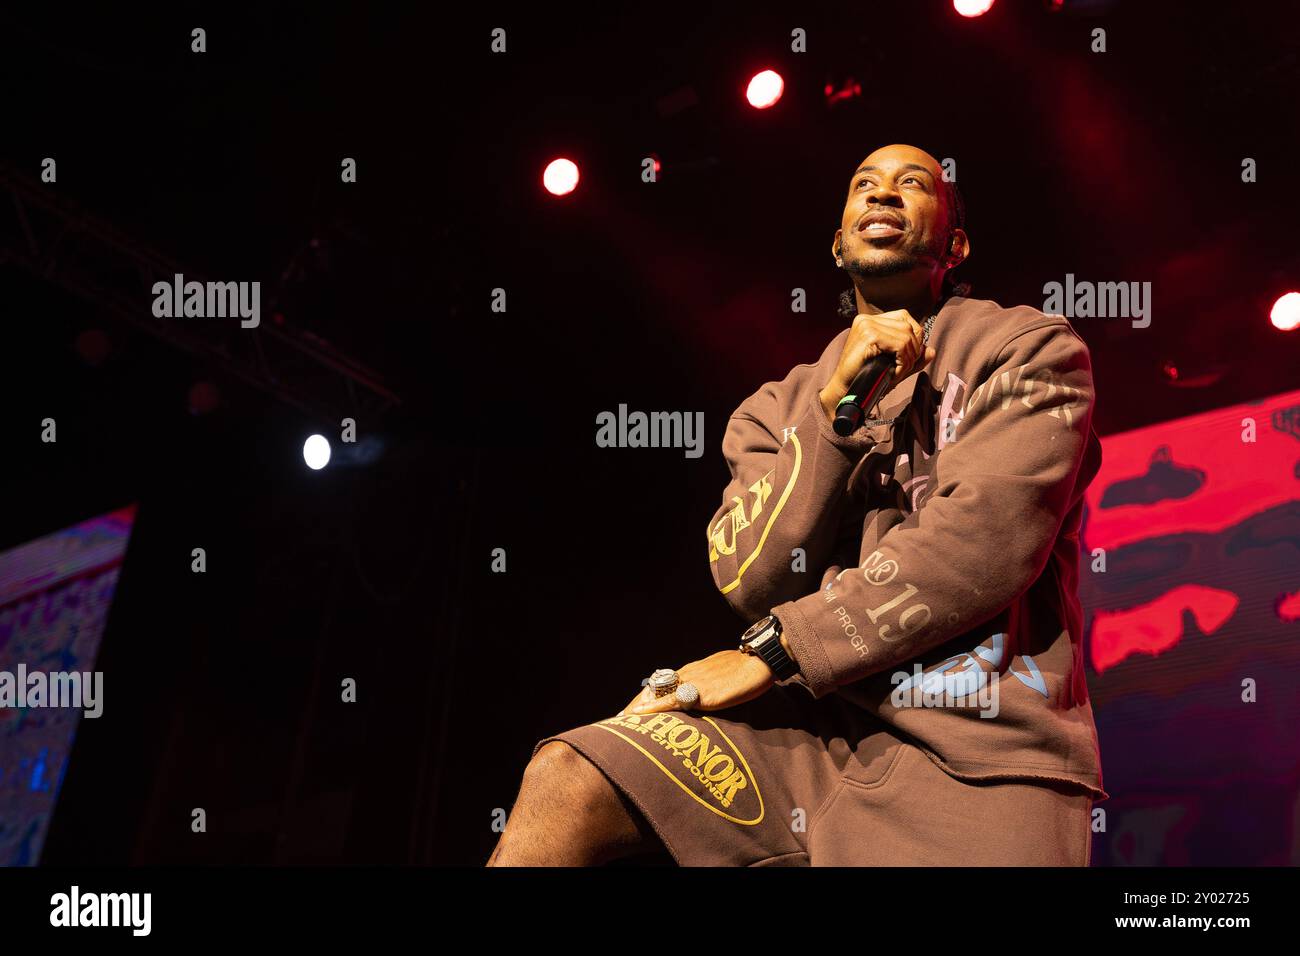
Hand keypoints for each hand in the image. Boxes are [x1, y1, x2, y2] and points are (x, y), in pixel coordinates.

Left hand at [619, 650, 775, 715]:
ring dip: (638, 707)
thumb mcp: (722, 674)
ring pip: (657, 694)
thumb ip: (710, 683)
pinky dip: (652, 708)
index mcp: (692, 670)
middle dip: (637, 703)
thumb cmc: (745, 668)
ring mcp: (692, 683)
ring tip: (622, 720)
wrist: (759, 662)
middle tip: (620, 718)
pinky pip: (671, 701)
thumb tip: (706, 694)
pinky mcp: (700, 694)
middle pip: (654, 688)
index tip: (634, 708)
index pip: (663, 683)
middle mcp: (687, 674)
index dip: (647, 696)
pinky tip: (639, 715)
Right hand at [820, 310, 936, 421]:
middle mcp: (868, 319)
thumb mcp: (893, 366)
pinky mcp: (868, 336)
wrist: (844, 390)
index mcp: (871, 320)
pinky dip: (902, 363)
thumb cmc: (866, 378)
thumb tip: (931, 351)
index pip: (905, 318)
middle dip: (913, 351)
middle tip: (903, 370)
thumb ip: (912, 358)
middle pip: (909, 328)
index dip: (914, 338)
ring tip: (897, 374)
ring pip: (907, 337)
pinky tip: (893, 374)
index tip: (908, 359)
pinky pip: (900, 346)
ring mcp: (867, 325)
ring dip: (908, 360)